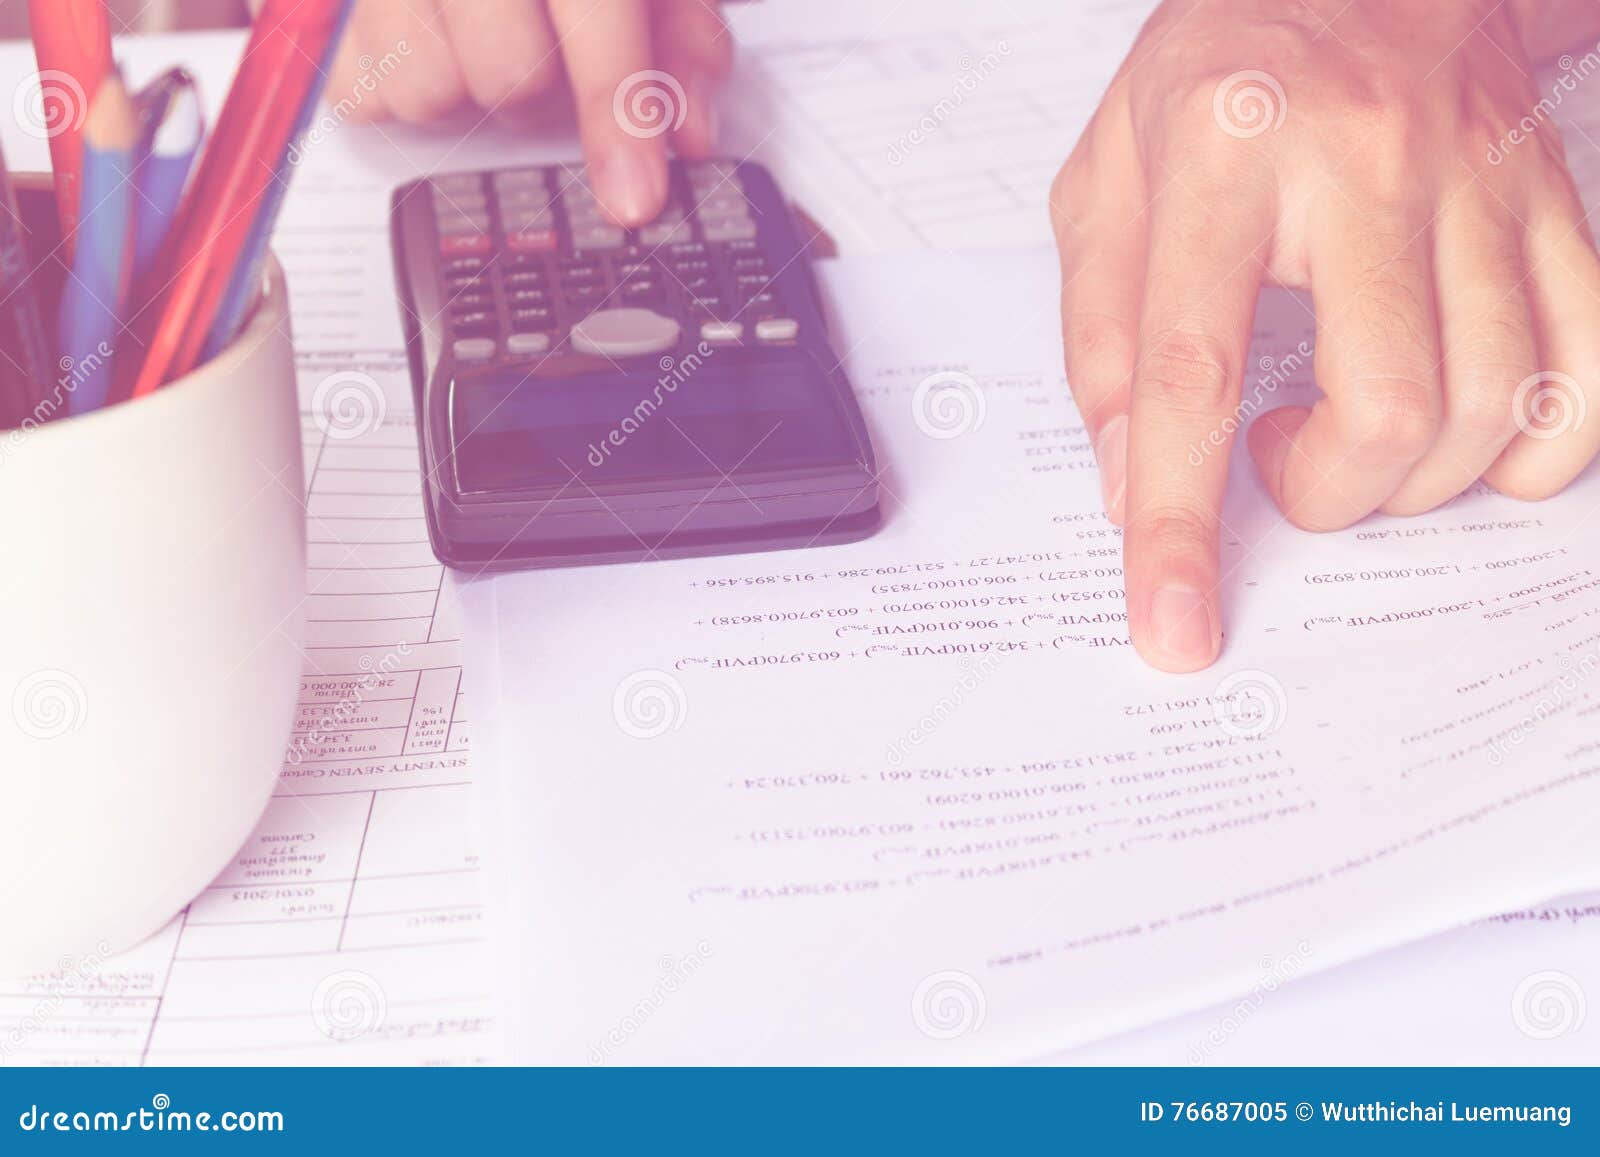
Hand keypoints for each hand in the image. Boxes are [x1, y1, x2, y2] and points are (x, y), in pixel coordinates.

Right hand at [320, 0, 730, 223]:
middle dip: (541, 96)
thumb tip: (688, 134)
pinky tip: (427, 40)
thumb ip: (679, 35)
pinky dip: (397, 89)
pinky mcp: (329, 12)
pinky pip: (360, 94)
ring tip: (480, 42)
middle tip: (547, 61)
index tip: (634, 197)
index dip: (619, 118)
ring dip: (467, 94)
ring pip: (426, 93)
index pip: (593, 25)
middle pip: (505, 75)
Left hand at [1050, 0, 1599, 671]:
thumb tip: (1127, 481)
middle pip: (1388, 405)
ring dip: (1419, 478)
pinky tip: (1471, 439)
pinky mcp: (1555, 199)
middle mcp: (1364, 169)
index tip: (1175, 628)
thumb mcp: (1107, 182)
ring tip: (1351, 435)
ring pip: (1498, 397)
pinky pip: (1591, 361)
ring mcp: (1480, 184)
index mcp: (1222, 159)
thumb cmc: (1217, 70)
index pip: (1192, 371)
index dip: (1179, 521)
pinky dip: (1540, 446)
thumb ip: (1103, 335)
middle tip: (1279, 460)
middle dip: (1328, 492)